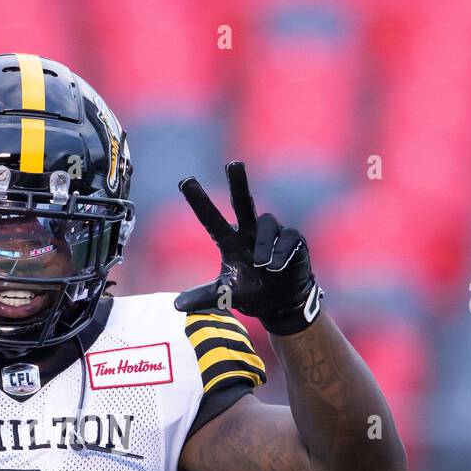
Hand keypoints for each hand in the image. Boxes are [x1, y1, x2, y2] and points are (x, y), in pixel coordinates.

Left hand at [173, 161, 322, 334]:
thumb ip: (203, 298)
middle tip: (233, 164)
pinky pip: (288, 239)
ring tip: (262, 265)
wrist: (281, 305)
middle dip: (239, 182)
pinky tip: (276, 267)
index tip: (185, 181)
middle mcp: (251, 232)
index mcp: (230, 241)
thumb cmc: (251, 293)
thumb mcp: (225, 296)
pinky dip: (281, 253)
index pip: (212, 219)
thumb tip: (176, 305)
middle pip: (244, 202)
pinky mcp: (294, 242)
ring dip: (264, 244)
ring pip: (268, 224)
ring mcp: (274, 235)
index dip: (199, 201)